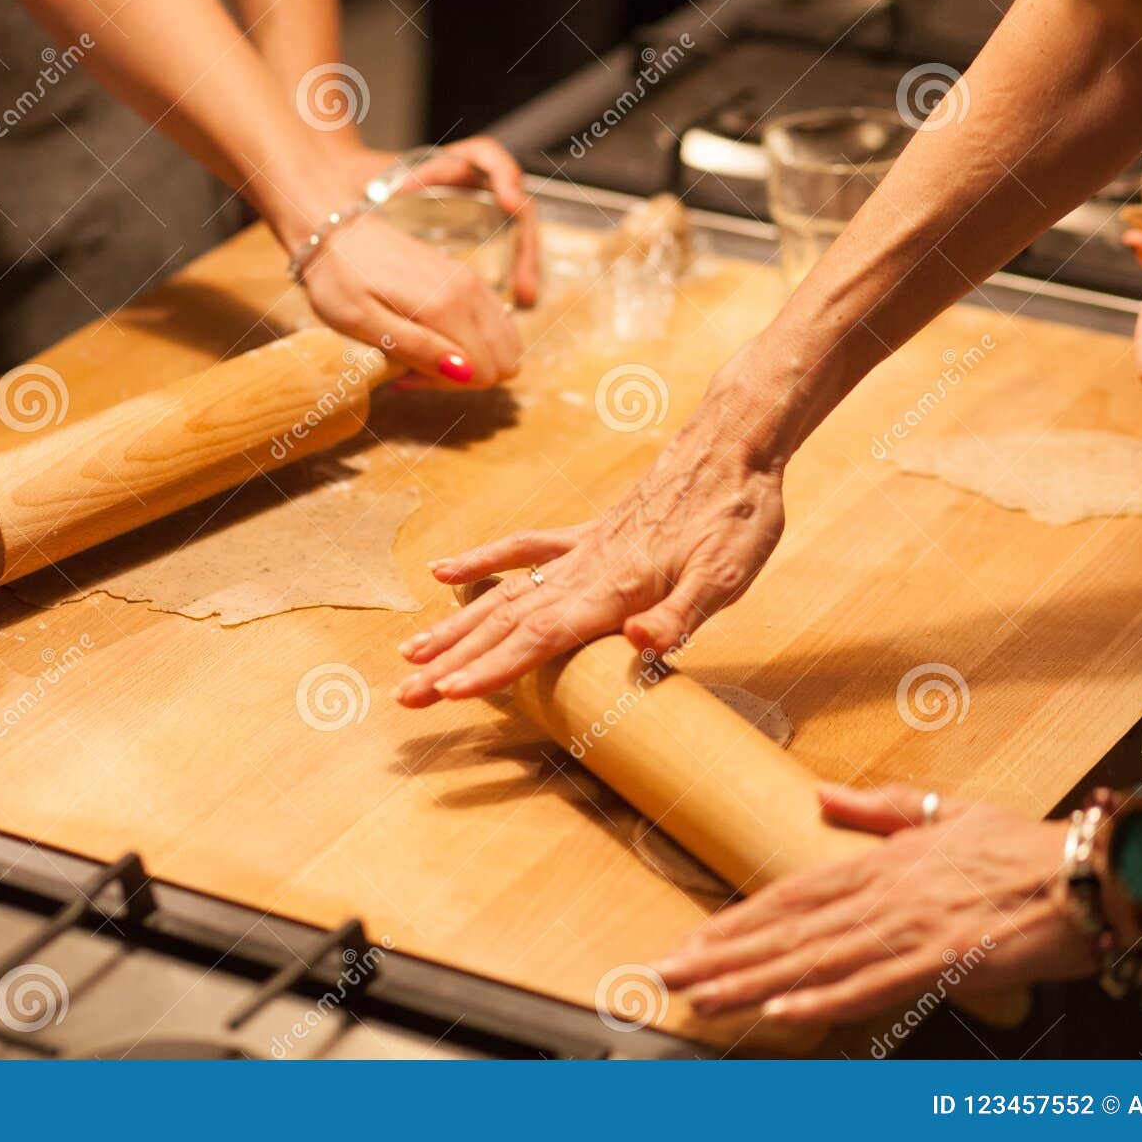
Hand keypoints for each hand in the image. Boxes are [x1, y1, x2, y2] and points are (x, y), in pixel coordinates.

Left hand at [301, 138, 534, 391]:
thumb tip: (467, 373)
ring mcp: (472, 282)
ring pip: (503, 342)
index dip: (448, 387)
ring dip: (468, 360)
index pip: (483, 373)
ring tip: (421, 354)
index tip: (407, 376)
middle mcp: (470, 293)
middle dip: (463, 377)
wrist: (335, 229)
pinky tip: (433, 339)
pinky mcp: (467, 278)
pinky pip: (493, 323)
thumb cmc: (340, 280)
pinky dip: (470, 340)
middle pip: (501, 361)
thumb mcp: (362, 323)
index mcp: (446, 308)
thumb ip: (417, 348)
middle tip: (415, 368)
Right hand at [394, 389, 785, 705]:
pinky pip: (521, 549)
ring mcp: (580, 551)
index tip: (446, 693)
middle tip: (404, 696)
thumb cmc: (737, 515)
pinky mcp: (586, 535)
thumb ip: (682, 614)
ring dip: (454, 628)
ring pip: (502, 594)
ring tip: (409, 655)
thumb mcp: (728, 575)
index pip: (540, 638)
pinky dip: (480, 562)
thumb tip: (640, 643)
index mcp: (614, 589)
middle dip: (453, 663)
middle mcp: (584, 571)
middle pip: (505, 624)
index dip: (492, 669)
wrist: (734, 445)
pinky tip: (442, 574)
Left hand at [653, 785, 1097, 1024]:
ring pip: (815, 956)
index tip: (690, 939)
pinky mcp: (945, 958)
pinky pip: (873, 983)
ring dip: (752, 979)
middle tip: (666, 973)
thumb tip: (822, 795)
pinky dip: (824, 997)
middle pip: (788, 928)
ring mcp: (911, 925)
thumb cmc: (1024, 846)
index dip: (736, 920)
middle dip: (723, 953)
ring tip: (699, 996)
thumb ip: (878, 809)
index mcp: (881, 862)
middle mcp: (883, 891)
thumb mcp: (944, 812)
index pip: (790, 894)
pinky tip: (781, 1012)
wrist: (1096, 867)